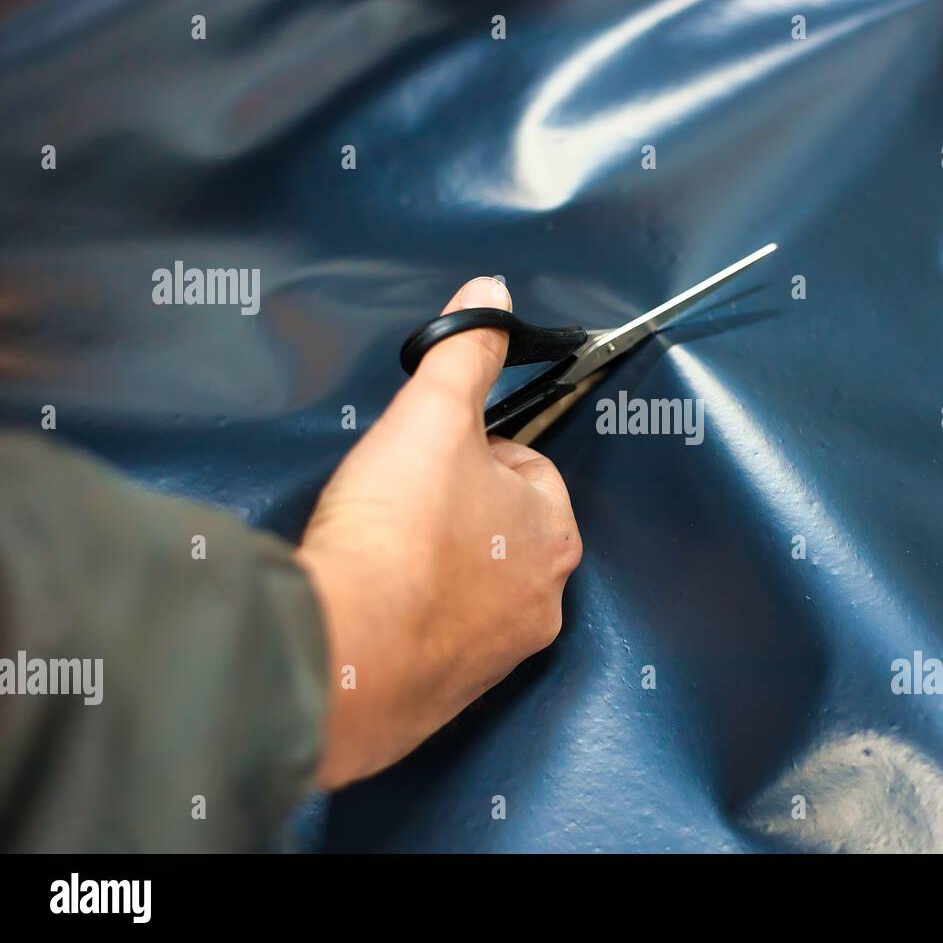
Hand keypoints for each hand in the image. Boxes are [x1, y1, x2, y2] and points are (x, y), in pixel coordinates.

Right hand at [296, 277, 581, 790]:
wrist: (343, 654)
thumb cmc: (397, 532)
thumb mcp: (430, 415)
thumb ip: (465, 352)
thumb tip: (490, 294)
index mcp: (554, 532)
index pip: (529, 471)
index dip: (476, 453)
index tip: (432, 458)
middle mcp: (543, 600)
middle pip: (502, 531)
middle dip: (458, 512)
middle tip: (400, 504)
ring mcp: (500, 653)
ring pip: (474, 587)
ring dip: (437, 567)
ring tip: (383, 552)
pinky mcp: (453, 694)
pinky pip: (440, 639)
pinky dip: (415, 619)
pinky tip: (377, 602)